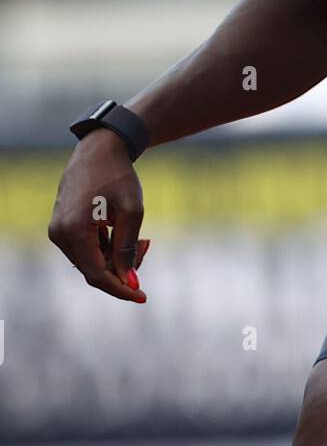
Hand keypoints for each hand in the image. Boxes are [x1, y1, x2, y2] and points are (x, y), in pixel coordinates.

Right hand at [48, 130, 150, 301]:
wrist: (100, 149)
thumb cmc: (118, 176)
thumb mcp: (131, 211)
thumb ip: (128, 246)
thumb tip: (128, 279)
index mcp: (72, 231)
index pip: (97, 274)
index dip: (120, 288)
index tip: (142, 296)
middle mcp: (59, 235)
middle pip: (93, 270)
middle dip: (123, 270)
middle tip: (148, 249)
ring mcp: (59, 231)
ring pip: (92, 261)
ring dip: (118, 258)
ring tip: (144, 241)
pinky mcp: (65, 226)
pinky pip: (88, 249)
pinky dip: (109, 248)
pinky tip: (128, 236)